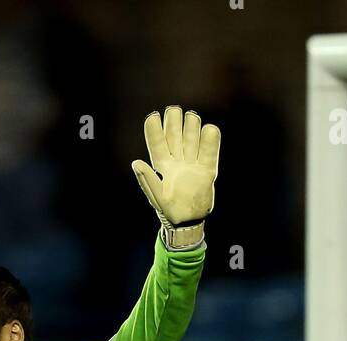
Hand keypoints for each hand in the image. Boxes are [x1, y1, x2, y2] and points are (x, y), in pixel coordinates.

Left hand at [131, 105, 219, 249]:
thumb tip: (136, 163)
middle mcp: (176, 160)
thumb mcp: (156, 197)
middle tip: (174, 111)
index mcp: (162, 165)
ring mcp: (192, 163)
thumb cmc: (169, 211)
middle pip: (175, 134)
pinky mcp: (207, 169)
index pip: (157, 142)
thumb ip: (148, 180)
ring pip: (192, 136)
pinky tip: (208, 130)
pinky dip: (210, 138)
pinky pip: (210, 150)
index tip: (153, 116)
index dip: (154, 129)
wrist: (189, 223)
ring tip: (190, 119)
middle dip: (174, 120)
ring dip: (191, 125)